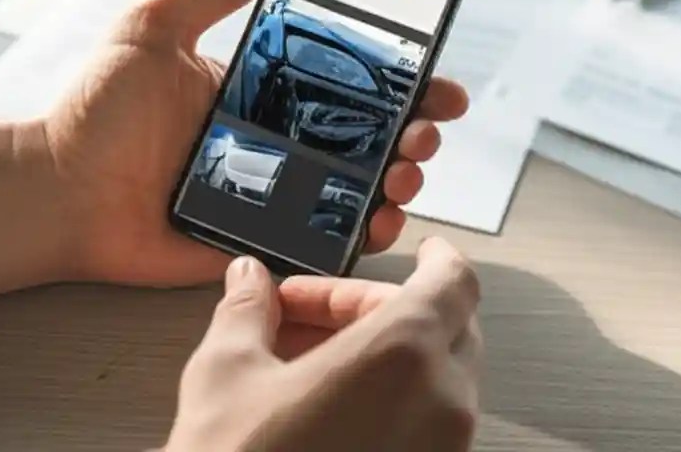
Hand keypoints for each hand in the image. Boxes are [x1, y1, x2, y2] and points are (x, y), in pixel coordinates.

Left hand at [37, 0, 469, 285]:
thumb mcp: (155, 28)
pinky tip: (380, 220)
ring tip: (406, 172)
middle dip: (418, 133)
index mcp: (268, 92)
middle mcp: (282, 141)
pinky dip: (364, 235)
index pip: (352, 84)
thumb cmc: (97, 112)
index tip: (438, 78)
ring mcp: (277, 193)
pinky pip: (326, 242)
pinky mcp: (263, 240)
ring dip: (402, 181)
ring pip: (363, 191)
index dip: (405, 82)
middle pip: (374, 138)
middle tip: (427, 128)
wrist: (55, 193)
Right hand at [165, 237, 482, 451]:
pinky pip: (427, 424)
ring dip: (385, 357)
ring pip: (435, 378)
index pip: (454, 282)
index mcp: (403, 354)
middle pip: (443, 327)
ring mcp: (443, 451)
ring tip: (307, 365)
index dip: (439, 260)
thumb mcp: (226, 375)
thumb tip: (246, 280)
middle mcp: (442, 402)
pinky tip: (328, 408)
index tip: (425, 249)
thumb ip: (246, 311)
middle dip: (382, 310)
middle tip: (315, 315)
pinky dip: (392, 401)